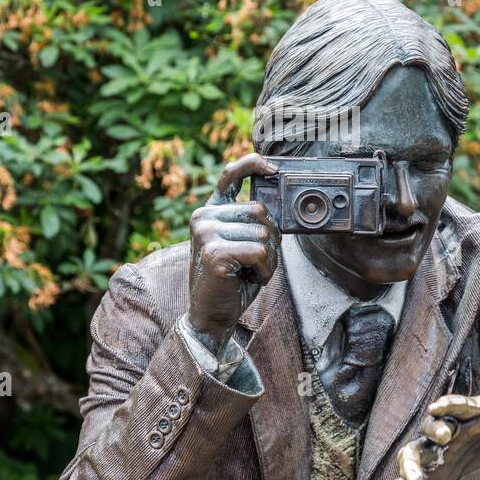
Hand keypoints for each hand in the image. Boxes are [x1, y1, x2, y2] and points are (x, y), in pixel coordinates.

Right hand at [187, 152, 280, 351]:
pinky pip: (259, 252)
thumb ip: (251, 222)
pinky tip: (249, 279)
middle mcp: (203, 217)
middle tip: (256, 262)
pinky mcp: (214, 253)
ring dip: (268, 258)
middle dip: (270, 239)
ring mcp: (205, 234)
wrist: (212, 314)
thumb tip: (276, 205)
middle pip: (260, 210)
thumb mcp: (241, 244)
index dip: (253, 165)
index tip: (274, 168)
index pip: (231, 175)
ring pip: (263, 233)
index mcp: (210, 212)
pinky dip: (264, 269)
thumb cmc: (232, 280)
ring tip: (250, 272)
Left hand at [368, 393, 479, 479]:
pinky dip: (447, 405)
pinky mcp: (474, 412)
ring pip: (428, 427)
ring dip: (432, 431)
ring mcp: (454, 431)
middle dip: (408, 466)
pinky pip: (456, 405)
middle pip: (409, 455)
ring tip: (445, 437)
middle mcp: (438, 454)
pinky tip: (438, 408)